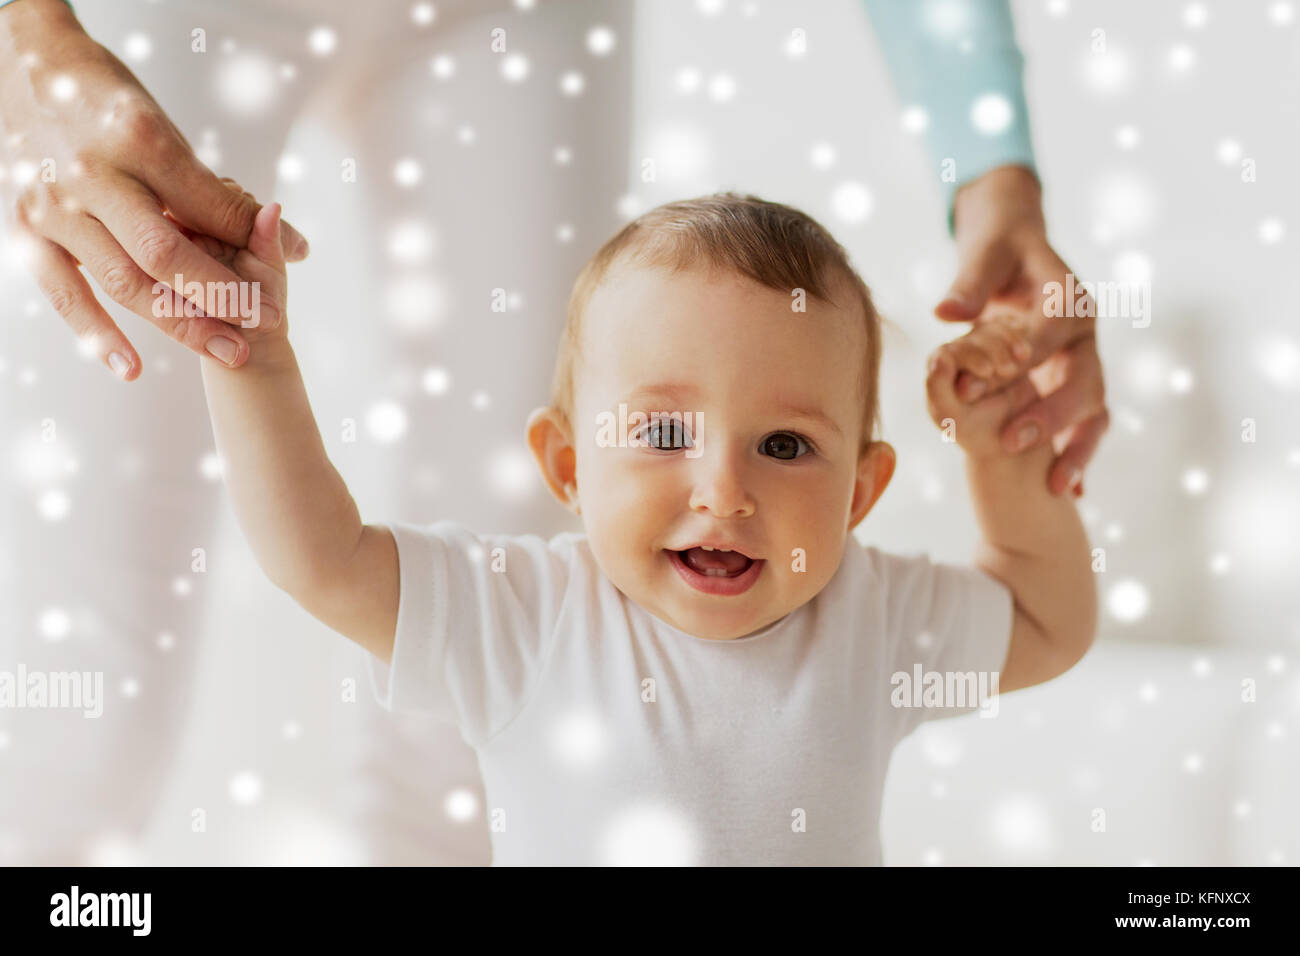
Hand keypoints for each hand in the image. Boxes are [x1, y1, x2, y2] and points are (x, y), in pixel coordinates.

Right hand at [0, 0, 307, 379]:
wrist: (23, 72)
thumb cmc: (107, 103)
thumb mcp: (165, 131)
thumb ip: (222, 195)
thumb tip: (297, 246)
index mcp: (139, 141)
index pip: (209, 208)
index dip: (253, 248)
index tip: (285, 279)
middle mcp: (94, 176)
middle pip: (165, 254)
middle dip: (222, 296)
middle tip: (267, 325)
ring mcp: (56, 207)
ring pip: (123, 281)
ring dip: (181, 323)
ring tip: (228, 350)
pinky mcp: (25, 230)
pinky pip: (63, 293)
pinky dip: (97, 334)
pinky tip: (132, 367)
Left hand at [935, 165, 1107, 497]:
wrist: (1018, 249)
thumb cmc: (1000, 249)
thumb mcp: (985, 254)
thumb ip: (968, 284)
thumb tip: (945, 312)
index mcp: (1070, 298)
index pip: (1055, 329)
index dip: (1031, 353)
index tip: (1002, 378)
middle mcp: (1085, 335)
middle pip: (1084, 377)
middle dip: (1054, 412)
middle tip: (1015, 440)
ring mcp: (1083, 363)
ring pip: (1093, 409)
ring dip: (1077, 448)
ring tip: (1058, 486)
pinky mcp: (1073, 384)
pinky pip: (1083, 425)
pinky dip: (1076, 456)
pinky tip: (1068, 495)